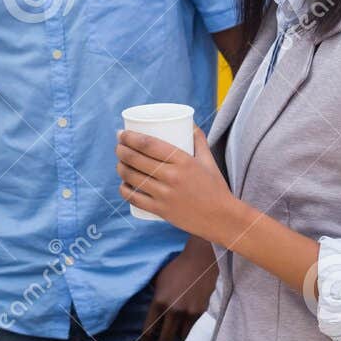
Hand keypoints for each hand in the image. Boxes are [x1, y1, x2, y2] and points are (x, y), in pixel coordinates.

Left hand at [116, 127, 237, 240]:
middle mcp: (172, 176)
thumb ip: (199, 140)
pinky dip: (124, 190)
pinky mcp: (161, 210)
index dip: (130, 137)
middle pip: (136, 159)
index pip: (148, 144)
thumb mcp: (208, 160)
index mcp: (183, 160)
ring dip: (120, 167)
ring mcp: (164, 195)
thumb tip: (189, 122)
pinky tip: (123, 184)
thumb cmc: (215, 187)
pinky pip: (134, 198)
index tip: (122, 133)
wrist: (222, 218)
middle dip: (121, 150)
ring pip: (132, 177)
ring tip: (120, 162)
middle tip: (118, 146)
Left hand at [141, 237, 216, 340]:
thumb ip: (154, 297)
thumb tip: (150, 310)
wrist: (200, 260)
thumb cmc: (177, 268)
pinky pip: (194, 334)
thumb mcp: (158, 280)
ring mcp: (188, 313)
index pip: (148, 329)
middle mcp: (172, 311)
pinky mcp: (201, 313)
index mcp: (158, 302)